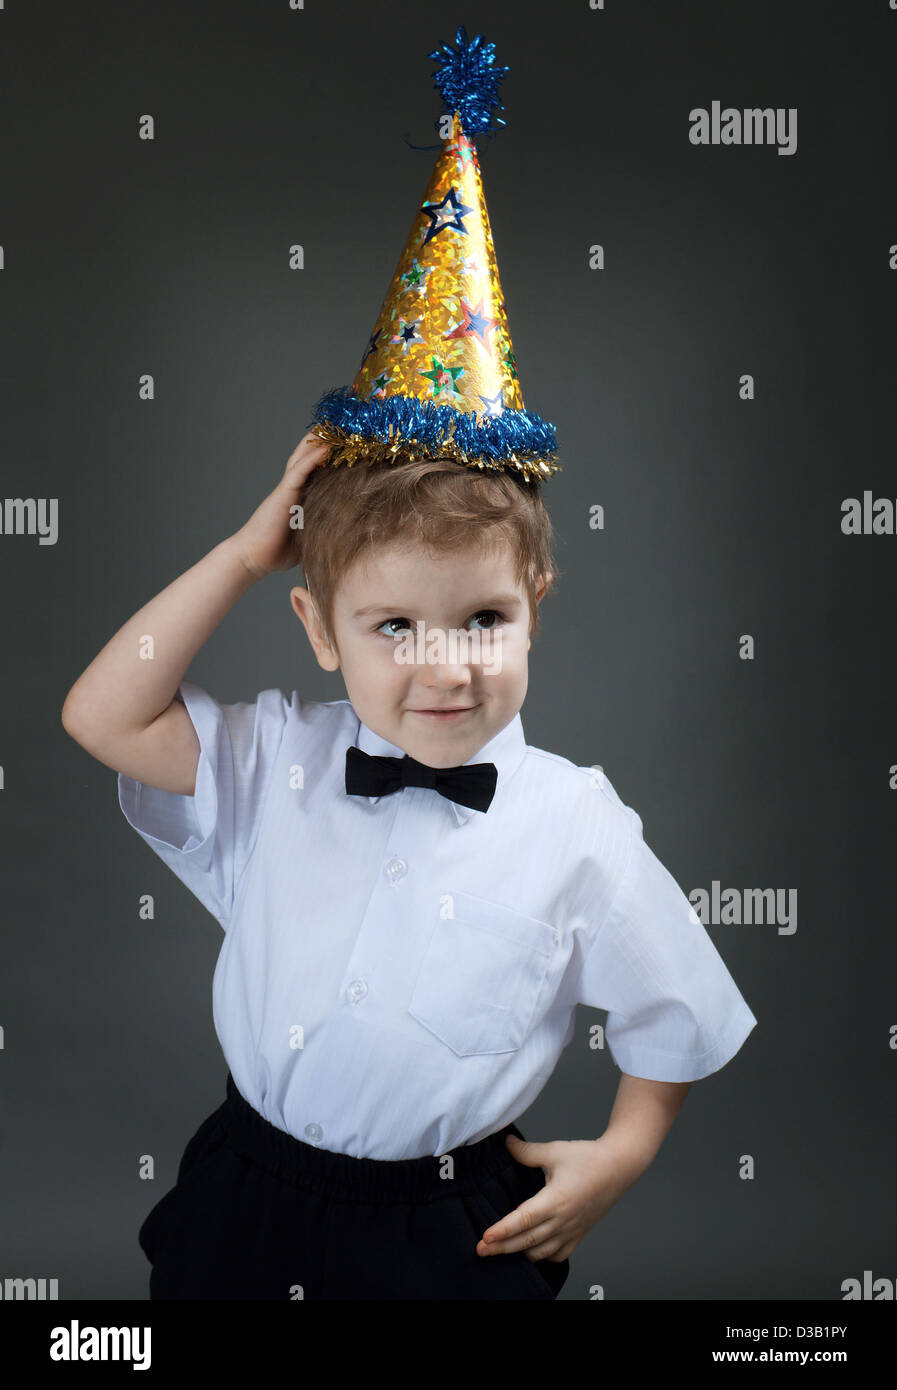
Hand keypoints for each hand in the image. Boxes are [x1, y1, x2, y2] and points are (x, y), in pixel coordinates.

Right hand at [231, 433, 331, 578]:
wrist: (253, 558)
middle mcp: (293, 488)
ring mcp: (287, 490)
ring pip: (303, 458)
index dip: (327, 456)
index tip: (346, 444)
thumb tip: (344, 534)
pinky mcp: (283, 495)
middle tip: (341, 425)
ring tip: (335, 425)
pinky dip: (312, 458)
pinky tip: (326, 447)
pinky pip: (299, 471)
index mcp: (298, 497)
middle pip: (307, 457)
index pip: (314, 470)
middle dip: (323, 441)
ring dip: (318, 441)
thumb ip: (321, 529)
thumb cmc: (277, 551)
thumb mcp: (308, 538)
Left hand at [476, 1132, 646, 1263]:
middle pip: (527, 1241)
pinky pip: (558, 1255)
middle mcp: (563, 1220)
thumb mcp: (555, 1150)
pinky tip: (533, 1251)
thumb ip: (528, 1151)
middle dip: (501, 1248)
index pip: (523, 1220)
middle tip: (481, 1250)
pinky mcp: (579, 1234)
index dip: (502, 1230)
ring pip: (541, 1252)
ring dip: (520, 1253)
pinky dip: (543, 1257)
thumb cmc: (589, 1158)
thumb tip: (508, 1144)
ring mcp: (572, 1230)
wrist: (619, 1167)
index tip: (485, 1238)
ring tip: (502, 1249)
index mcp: (556, 1200)